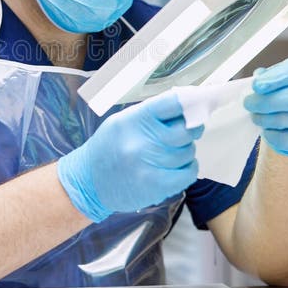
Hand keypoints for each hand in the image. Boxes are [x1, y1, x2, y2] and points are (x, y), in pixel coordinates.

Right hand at [57, 94, 201, 221]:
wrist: (88, 182)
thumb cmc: (109, 147)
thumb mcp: (123, 122)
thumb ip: (152, 115)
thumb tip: (186, 106)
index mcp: (134, 120)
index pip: (171, 103)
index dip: (190, 101)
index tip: (200, 101)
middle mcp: (141, 141)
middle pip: (186, 130)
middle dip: (192, 128)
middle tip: (188, 130)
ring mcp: (149, 165)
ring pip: (188, 152)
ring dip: (186, 151)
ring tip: (172, 152)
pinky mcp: (156, 186)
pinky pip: (188, 173)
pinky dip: (188, 168)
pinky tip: (177, 166)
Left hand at [244, 56, 287, 156]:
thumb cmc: (277, 90)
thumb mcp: (271, 76)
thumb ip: (264, 77)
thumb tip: (258, 81)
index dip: (276, 77)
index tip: (256, 85)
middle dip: (265, 102)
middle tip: (248, 104)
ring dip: (265, 119)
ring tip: (256, 116)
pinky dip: (272, 136)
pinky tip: (267, 130)